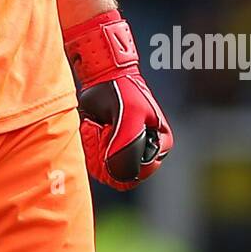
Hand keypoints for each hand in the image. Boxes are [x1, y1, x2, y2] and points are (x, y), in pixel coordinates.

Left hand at [63, 9, 172, 190]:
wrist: (103, 76)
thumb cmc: (121, 90)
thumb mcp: (130, 116)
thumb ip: (127, 146)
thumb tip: (118, 174)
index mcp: (160, 145)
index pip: (138, 174)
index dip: (121, 163)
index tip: (111, 139)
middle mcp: (145, 151)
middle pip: (121, 175)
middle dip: (107, 155)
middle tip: (104, 130)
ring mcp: (126, 150)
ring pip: (107, 170)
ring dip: (97, 149)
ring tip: (99, 126)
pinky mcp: (110, 147)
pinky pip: (96, 162)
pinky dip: (91, 145)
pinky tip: (94, 127)